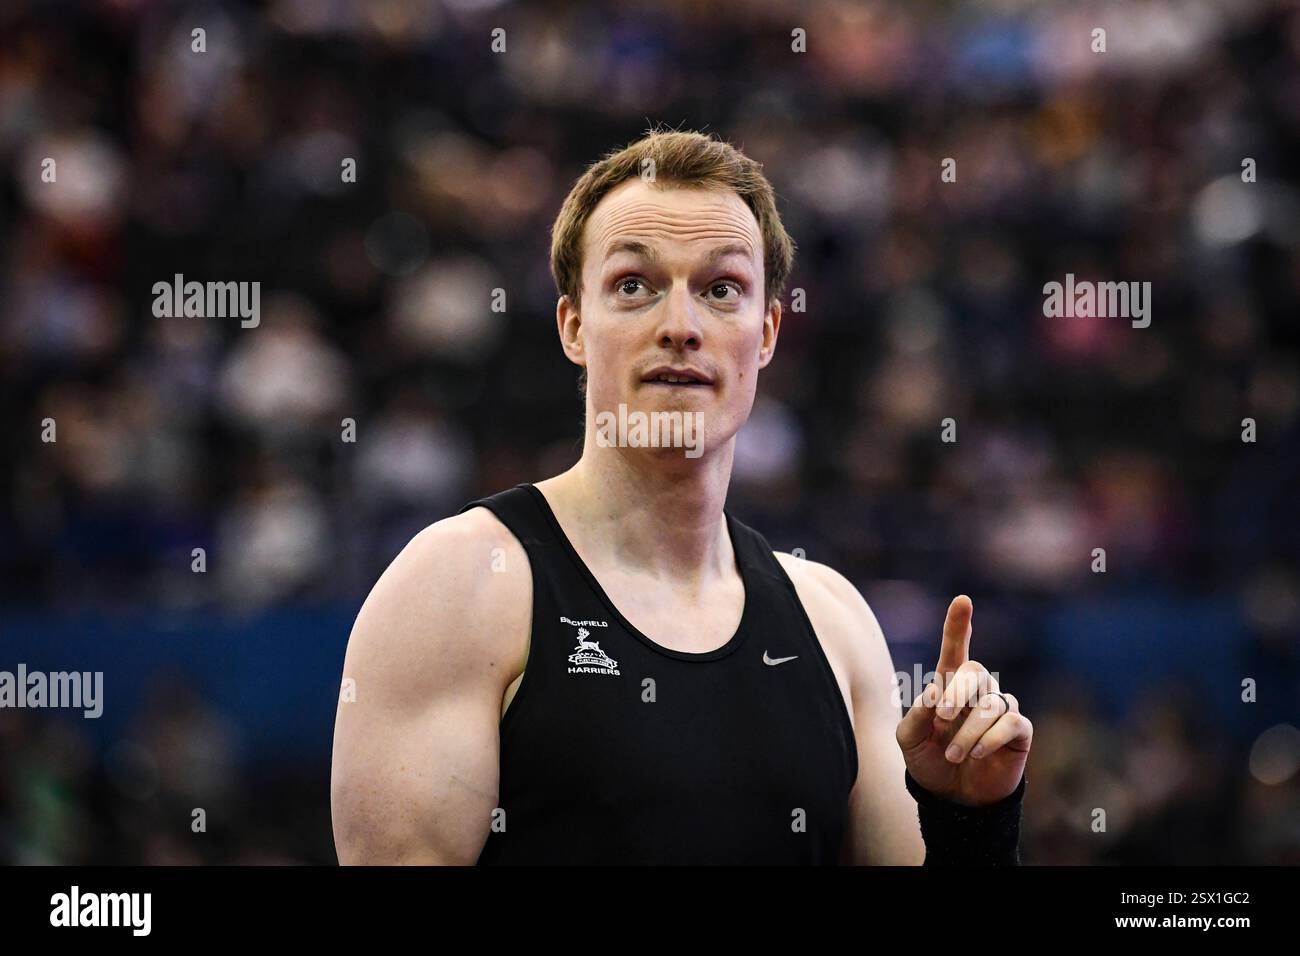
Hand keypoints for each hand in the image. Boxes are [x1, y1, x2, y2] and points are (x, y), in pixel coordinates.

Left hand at [896, 595, 1031, 806]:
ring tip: (953, 755)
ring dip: (968, 731)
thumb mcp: (909, 740)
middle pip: (975, 671)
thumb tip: (934, 690)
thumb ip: (916, 715)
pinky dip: (989, 739)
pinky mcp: (1018, 731)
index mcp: (948, 686)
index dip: (958, 625)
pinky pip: (1010, 722)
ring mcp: (1000, 709)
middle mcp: (976, 692)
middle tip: (942, 717)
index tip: (962, 600)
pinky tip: (974, 754)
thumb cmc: (929, 761)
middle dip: (957, 692)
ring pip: (991, 703)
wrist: (951, 798)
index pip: (955, 649)